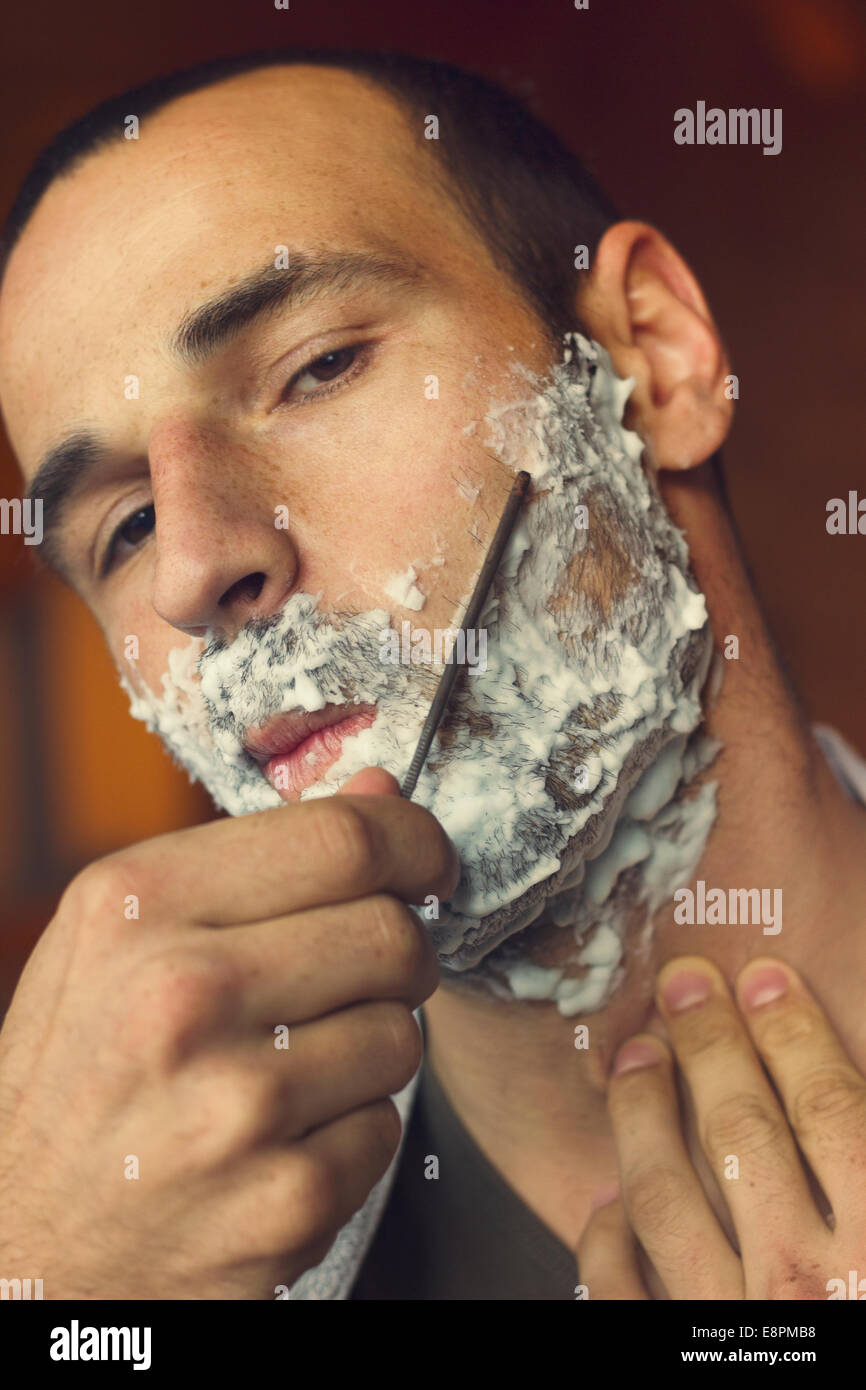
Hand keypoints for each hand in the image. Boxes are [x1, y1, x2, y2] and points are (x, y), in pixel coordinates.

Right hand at [0, 767, 456, 1298]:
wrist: (26, 1251)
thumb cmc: (77, 1076)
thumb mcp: (120, 940)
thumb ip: (250, 859)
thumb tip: (379, 792)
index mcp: (136, 907)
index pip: (342, 838)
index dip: (412, 841)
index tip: (426, 861)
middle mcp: (181, 996)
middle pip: (393, 932)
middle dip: (398, 951)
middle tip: (361, 974)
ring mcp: (237, 1106)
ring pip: (402, 1033)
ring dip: (368, 1048)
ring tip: (290, 1069)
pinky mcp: (285, 1200)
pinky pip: (388, 1128)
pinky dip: (351, 1133)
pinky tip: (280, 1141)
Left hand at [577, 955, 865, 1298]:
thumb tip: (847, 1091)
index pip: (833, 1114)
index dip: (796, 1034)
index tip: (766, 978)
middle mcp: (803, 1283)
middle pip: (745, 1136)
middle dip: (713, 1046)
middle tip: (685, 984)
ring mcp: (729, 1321)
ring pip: (666, 1199)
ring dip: (644, 1115)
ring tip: (636, 1058)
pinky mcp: (669, 1356)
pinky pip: (622, 1292)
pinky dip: (609, 1241)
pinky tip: (610, 1204)